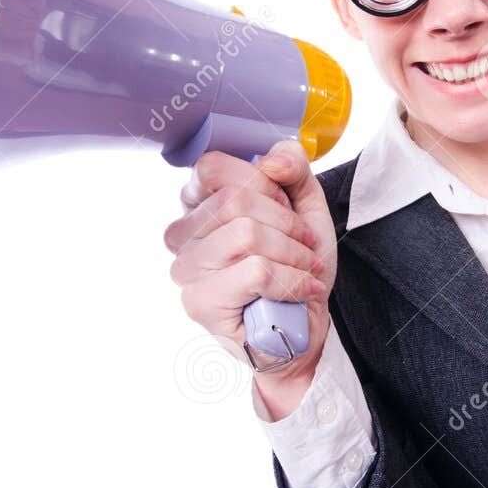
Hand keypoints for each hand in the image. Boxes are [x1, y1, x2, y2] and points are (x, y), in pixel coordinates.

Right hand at [162, 140, 337, 384]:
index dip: (261, 182)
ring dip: (293, 253)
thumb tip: (274, 161)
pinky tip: (302, 290)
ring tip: (306, 268)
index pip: (213, 168)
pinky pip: (256, 272)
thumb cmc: (296, 267)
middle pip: (234, 200)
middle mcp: (181, 235)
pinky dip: (292, 280)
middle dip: (285, 221)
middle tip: (303, 243)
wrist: (305, 326)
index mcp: (198, 205)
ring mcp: (186, 269)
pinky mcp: (200, 301)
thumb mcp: (305, 206)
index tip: (284, 206)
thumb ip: (293, 168)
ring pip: (247, 235)